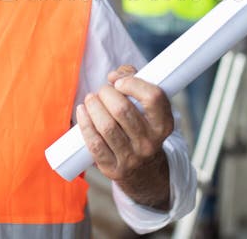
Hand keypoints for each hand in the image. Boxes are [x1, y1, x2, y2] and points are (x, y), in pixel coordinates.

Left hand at [76, 65, 172, 208]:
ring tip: (90, 99)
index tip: (119, 82)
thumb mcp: (147, 106)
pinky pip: (95, 144)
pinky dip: (85, 124)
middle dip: (106, 94)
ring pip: (107, 127)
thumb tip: (113, 76)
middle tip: (102, 92)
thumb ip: (134, 80)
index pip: (153, 98)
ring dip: (93, 106)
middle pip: (122, 110)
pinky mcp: (113, 168)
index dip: (133, 83)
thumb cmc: (141, 126)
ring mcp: (132, 158)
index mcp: (163, 124)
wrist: (144, 170)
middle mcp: (150, 143)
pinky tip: (82, 112)